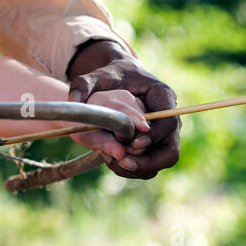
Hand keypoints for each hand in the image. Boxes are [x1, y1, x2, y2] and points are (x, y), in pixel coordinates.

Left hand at [67, 39, 180, 178]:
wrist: (118, 79)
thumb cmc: (109, 76)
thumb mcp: (94, 77)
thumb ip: (82, 86)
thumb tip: (74, 100)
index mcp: (162, 94)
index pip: (169, 123)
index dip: (153, 137)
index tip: (132, 144)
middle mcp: (169, 115)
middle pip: (171, 149)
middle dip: (147, 161)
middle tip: (121, 161)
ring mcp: (166, 131)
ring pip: (164, 160)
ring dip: (141, 168)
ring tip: (115, 162)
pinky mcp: (158, 142)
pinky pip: (154, 163)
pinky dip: (137, 168)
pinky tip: (116, 161)